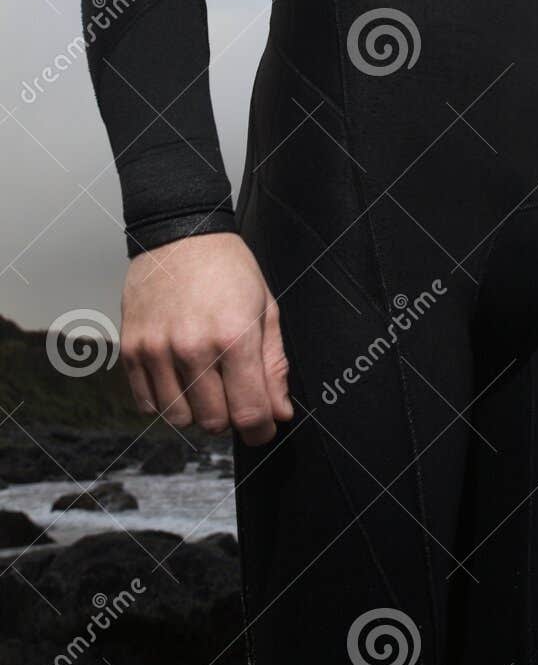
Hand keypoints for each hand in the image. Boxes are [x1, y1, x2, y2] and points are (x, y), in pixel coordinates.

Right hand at [120, 232, 292, 444]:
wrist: (181, 234)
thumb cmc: (228, 268)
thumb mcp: (265, 309)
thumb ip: (273, 366)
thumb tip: (279, 412)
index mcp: (234, 336)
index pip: (249, 412)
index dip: (261, 430)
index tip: (263, 429)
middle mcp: (193, 347)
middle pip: (214, 421)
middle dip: (231, 417)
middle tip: (235, 394)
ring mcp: (157, 350)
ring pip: (179, 418)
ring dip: (197, 411)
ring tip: (206, 382)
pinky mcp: (132, 350)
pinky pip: (147, 404)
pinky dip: (166, 401)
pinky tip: (179, 377)